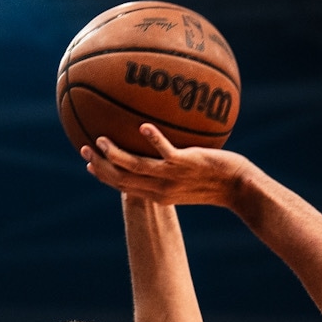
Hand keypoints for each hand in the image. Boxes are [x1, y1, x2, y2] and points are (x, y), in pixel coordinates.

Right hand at [81, 123, 248, 206]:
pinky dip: (153, 140)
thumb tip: (163, 148)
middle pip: (122, 179)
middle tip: (84, 148)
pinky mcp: (186, 163)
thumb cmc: (216, 181)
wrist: (237, 188)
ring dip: (117, 154)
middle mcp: (161, 188)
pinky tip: (143, 127)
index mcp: (157, 194)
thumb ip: (171, 167)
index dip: (104, 176)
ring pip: (136, 168)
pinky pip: (166, 151)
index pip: (123, 187)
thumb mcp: (188, 179)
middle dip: (100, 166)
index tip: (89, 163)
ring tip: (102, 139)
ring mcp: (172, 176)